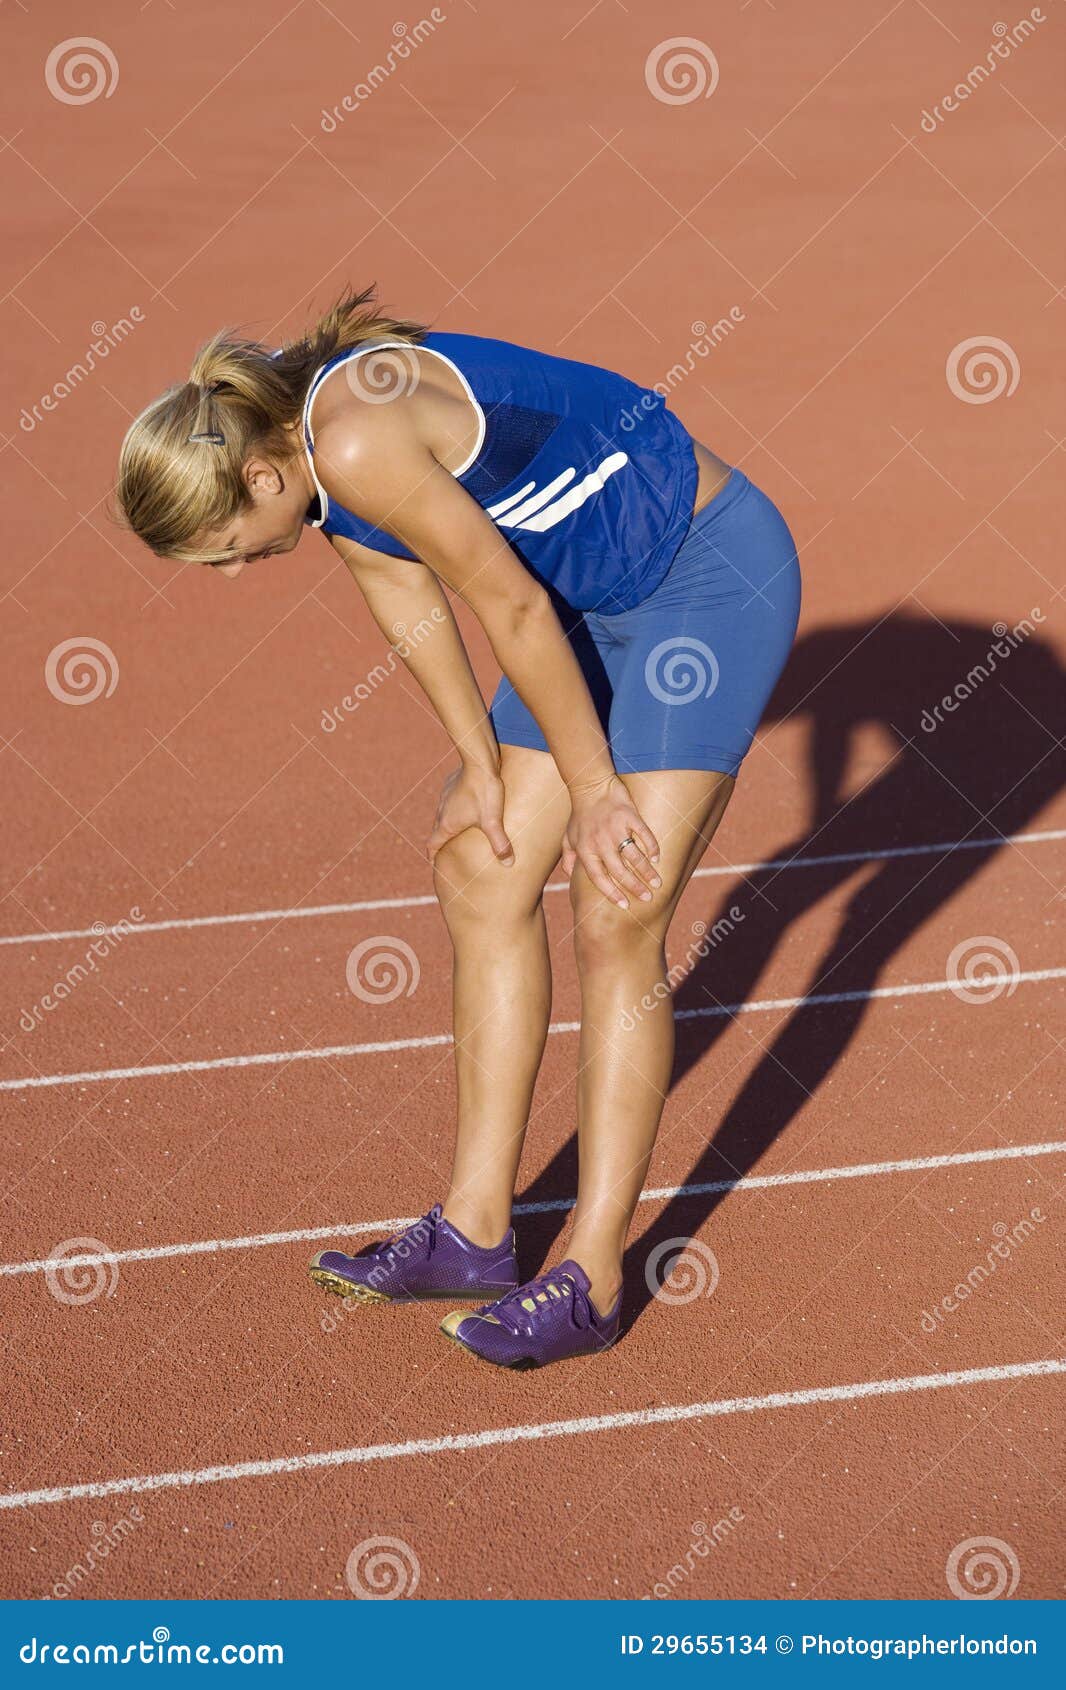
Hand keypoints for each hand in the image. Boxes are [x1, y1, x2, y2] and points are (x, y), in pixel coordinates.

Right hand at [427, 761, 513, 865]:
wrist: (479, 761)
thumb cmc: (484, 792)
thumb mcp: (493, 821)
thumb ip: (499, 843)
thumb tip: (508, 864)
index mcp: (447, 824)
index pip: (432, 845)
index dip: (433, 857)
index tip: (436, 864)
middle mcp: (441, 811)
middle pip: (437, 831)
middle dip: (443, 842)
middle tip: (451, 851)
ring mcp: (445, 796)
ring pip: (443, 814)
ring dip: (449, 823)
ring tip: (460, 830)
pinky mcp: (451, 784)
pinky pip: (450, 800)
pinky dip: (455, 807)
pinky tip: (468, 806)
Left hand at [561, 775, 660, 907]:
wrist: (590, 785)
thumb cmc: (580, 814)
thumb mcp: (568, 837)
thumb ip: (568, 858)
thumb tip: (570, 877)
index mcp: (586, 850)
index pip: (599, 878)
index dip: (612, 894)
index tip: (625, 905)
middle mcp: (601, 842)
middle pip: (620, 872)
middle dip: (635, 887)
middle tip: (647, 898)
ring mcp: (616, 828)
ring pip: (635, 857)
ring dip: (647, 872)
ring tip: (657, 884)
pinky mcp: (629, 816)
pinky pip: (644, 835)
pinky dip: (652, 847)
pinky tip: (657, 858)